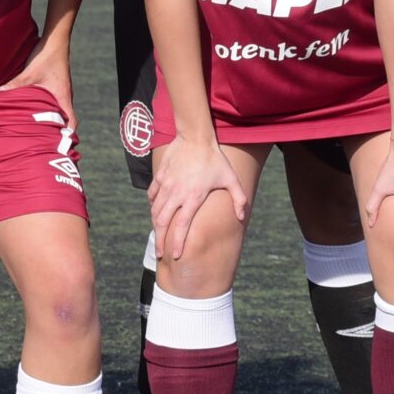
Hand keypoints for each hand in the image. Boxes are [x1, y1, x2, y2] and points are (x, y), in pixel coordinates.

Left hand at [0, 42, 74, 133]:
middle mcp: (64, 95)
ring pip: (57, 109)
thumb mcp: (29, 72)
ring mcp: (60, 90)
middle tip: (43, 141)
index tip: (59, 144)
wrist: (55, 38)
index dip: (67, 134)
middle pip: (64, 118)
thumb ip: (15, 84)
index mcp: (62, 96)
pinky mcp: (54, 83)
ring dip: (49, 117)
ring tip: (36, 128)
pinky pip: (51, 100)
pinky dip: (45, 106)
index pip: (71, 122)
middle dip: (56, 130)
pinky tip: (31, 109)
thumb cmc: (46, 55)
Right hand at [147, 134, 246, 261]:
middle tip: (160, 254)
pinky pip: (152, 195)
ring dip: (156, 225)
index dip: (177, 243)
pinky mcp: (160, 177)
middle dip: (160, 241)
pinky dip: (153, 205)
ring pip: (155, 210)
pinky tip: (156, 210)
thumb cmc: (215, 159)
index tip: (176, 255)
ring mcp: (166, 185)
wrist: (195, 138)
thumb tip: (241, 217)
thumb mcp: (231, 179)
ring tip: (158, 236)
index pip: (181, 226)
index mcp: (193, 197)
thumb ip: (239, 199)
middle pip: (163, 223)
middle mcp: (176, 194)